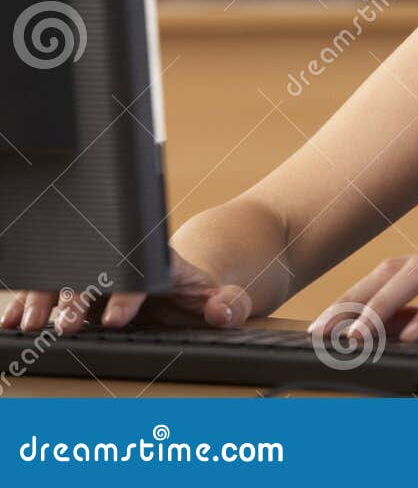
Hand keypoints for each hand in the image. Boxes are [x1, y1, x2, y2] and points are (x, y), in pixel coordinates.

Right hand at [0, 250, 250, 335]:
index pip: (143, 273)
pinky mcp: (76, 288)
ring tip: (29, 323)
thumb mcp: (219, 296)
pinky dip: (27, 301)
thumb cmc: (197, 292)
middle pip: (95, 274)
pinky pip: (46, 288)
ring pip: (65, 280)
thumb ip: (228, 304)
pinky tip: (10, 318)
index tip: (117, 319)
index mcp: (158, 262)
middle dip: (78, 299)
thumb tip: (222, 311)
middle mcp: (122, 263)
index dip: (129, 295)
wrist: (178, 282)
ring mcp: (95, 274)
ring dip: (44, 299)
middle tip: (66, 325)